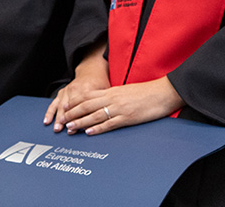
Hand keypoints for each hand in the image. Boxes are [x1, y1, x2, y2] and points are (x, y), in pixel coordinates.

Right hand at [44, 47, 109, 131]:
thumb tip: (101, 120)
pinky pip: (54, 103)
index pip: (83, 107)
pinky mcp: (62, 92)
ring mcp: (67, 91)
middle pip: (70, 107)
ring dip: (58, 118)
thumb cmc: (100, 82)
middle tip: (66, 130)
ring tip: (56, 128)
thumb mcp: (105, 92)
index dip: (81, 118)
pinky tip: (47, 120)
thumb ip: (102, 105)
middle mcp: (74, 90)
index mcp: (86, 90)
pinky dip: (50, 112)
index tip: (79, 128)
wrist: (91, 70)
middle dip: (67, 120)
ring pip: (61, 106)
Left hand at [60, 77, 184, 135]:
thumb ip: (113, 96)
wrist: (163, 92)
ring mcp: (119, 108)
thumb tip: (102, 101)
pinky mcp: (128, 118)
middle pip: (86, 105)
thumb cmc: (146, 92)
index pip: (87, 96)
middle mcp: (112, 99)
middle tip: (61, 120)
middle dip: (72, 113)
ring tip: (70, 127)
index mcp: (111, 91)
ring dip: (81, 122)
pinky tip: (89, 132)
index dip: (74, 102)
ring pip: (95, 115)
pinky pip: (110, 123)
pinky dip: (98, 128)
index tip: (64, 107)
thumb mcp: (125, 91)